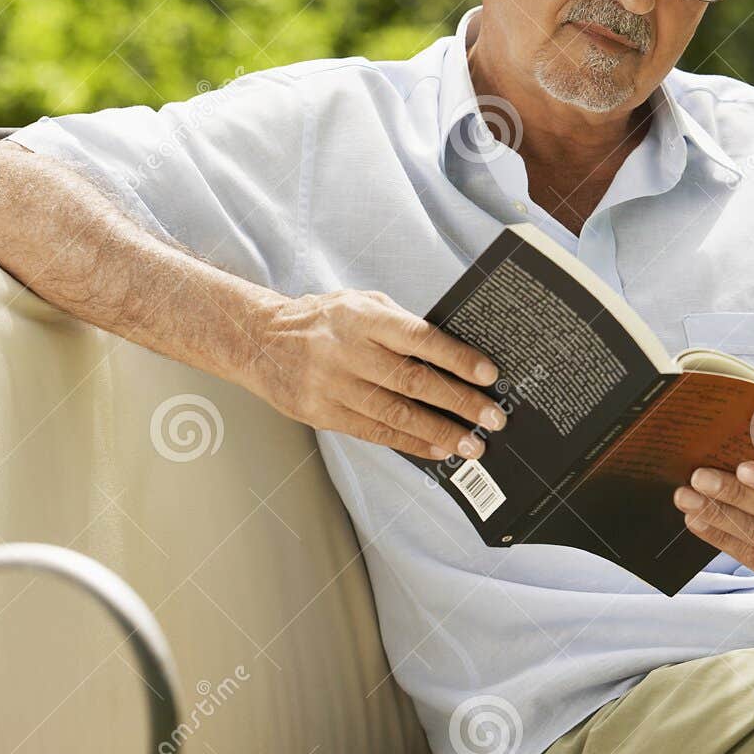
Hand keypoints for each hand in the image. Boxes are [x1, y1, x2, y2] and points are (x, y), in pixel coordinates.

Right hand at [250, 288, 506, 459]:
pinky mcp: (323, 413)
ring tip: (471, 445)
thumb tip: (452, 353)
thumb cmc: (322, 321)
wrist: (260, 341)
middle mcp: (348, 351)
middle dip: (458, 402)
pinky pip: (374, 433)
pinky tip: (436, 449)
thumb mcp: (360, 304)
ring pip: (395, 414)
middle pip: (412, 381)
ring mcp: (333, 385)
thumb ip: (400, 324)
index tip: (488, 374)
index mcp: (363, 317)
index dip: (457, 357)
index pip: (419, 338)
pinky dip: (410, 443)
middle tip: (492, 418)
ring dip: (439, 432)